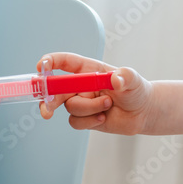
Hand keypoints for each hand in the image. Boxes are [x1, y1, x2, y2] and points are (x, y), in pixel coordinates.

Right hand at [37, 53, 153, 135]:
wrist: (141, 113)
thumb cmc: (135, 90)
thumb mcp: (133, 79)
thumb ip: (125, 76)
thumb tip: (116, 79)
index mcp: (88, 69)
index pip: (64, 62)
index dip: (50, 62)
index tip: (41, 66)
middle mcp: (81, 85)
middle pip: (56, 88)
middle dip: (48, 97)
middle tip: (47, 109)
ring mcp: (81, 102)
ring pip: (70, 107)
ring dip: (88, 108)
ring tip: (107, 106)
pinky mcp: (83, 118)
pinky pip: (75, 122)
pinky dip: (89, 122)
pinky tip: (103, 118)